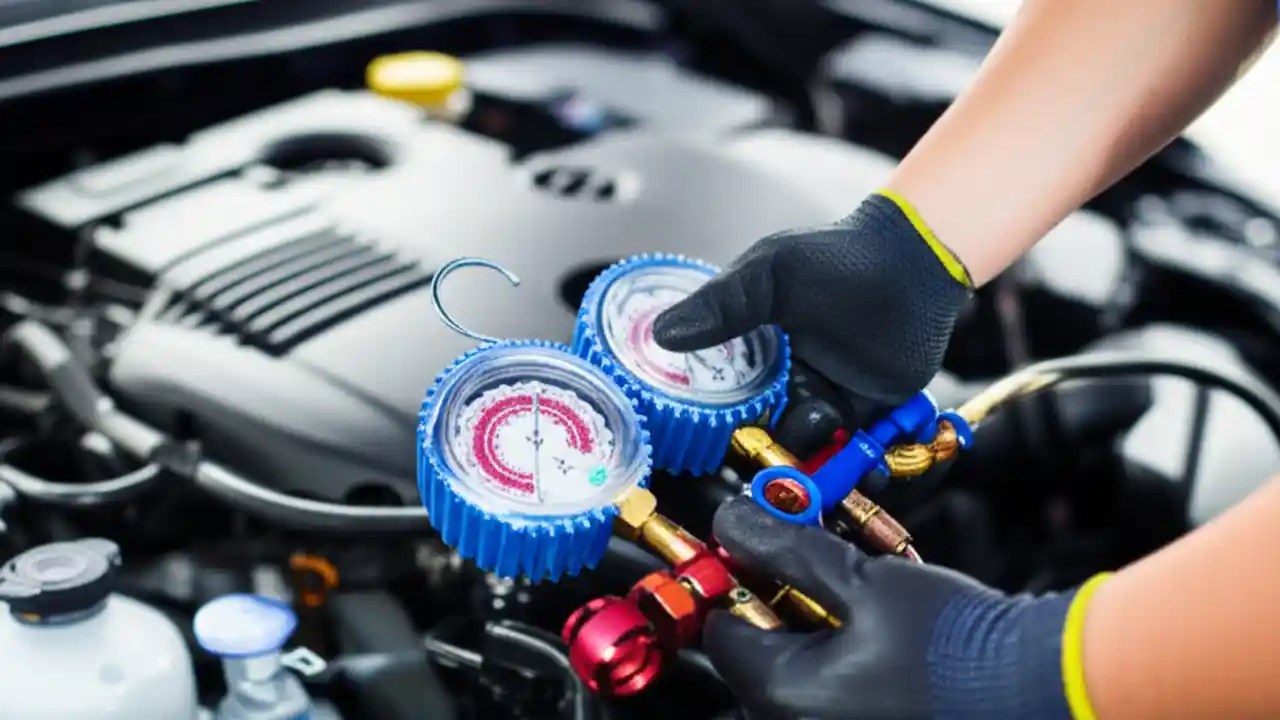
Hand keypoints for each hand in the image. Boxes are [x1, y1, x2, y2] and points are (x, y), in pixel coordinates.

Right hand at [654, 193, 971, 439]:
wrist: (914, 261)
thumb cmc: (837, 258)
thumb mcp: (770, 274)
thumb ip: (722, 305)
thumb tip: (663, 334)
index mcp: (750, 354)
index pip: (723, 404)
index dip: (722, 429)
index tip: (732, 440)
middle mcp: (784, 383)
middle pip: (765, 437)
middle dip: (773, 456)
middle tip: (787, 449)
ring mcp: (826, 400)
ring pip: (809, 452)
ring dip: (817, 460)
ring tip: (834, 428)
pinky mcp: (868, 413)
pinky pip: (855, 455)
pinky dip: (858, 470)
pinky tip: (866, 469)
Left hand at [705, 496, 1090, 719]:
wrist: (1039, 685)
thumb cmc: (956, 643)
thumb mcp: (860, 579)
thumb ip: (787, 549)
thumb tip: (734, 523)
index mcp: (782, 696)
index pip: (723, 627)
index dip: (739, 575)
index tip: (764, 545)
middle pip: (760, 651)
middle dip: (783, 600)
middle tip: (819, 563)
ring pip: (800, 668)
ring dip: (817, 624)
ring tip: (859, 588)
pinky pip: (835, 689)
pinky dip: (846, 653)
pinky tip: (882, 627)